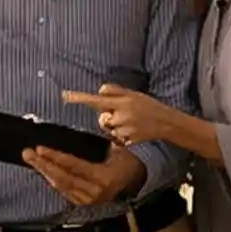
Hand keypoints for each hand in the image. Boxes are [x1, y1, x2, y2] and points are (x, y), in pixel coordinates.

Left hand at [22, 144, 144, 205]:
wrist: (136, 181)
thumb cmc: (126, 160)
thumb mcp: (116, 149)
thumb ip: (96, 146)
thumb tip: (72, 138)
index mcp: (102, 177)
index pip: (73, 166)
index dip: (55, 157)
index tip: (39, 148)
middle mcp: (94, 192)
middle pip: (62, 178)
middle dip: (42, 165)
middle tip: (27, 153)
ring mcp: (89, 200)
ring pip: (61, 186)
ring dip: (44, 172)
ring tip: (31, 160)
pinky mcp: (84, 203)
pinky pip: (64, 191)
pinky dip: (52, 180)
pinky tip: (43, 171)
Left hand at [62, 84, 179, 146]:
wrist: (166, 122)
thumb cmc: (148, 105)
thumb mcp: (132, 93)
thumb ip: (114, 90)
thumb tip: (99, 90)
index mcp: (120, 103)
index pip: (95, 100)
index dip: (79, 98)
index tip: (64, 95)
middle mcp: (120, 117)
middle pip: (101, 118)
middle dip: (107, 116)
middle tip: (122, 113)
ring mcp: (123, 130)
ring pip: (108, 129)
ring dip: (115, 125)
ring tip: (130, 122)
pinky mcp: (127, 141)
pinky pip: (116, 138)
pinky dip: (121, 134)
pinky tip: (132, 130)